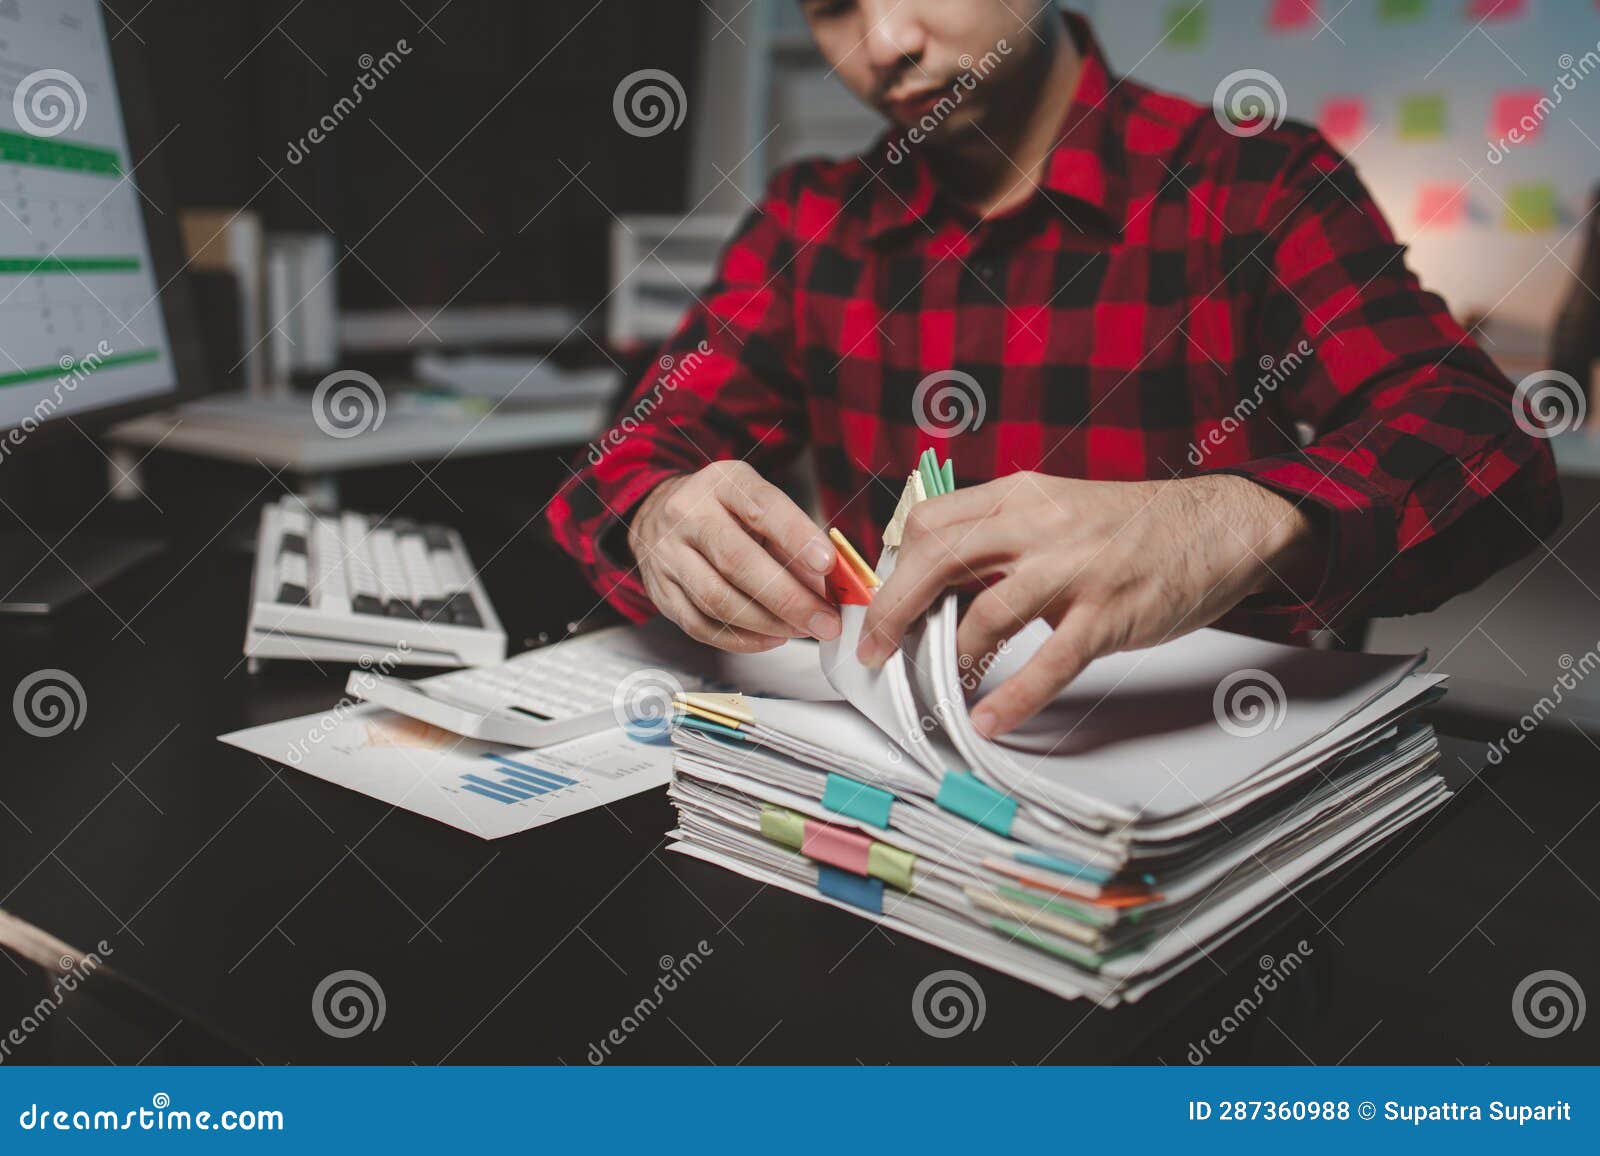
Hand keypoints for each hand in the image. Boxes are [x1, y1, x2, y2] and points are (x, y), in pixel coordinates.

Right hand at [628, 460, 841, 652]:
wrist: (659, 514)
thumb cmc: (724, 510)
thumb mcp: (758, 504)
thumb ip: (791, 540)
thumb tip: (826, 586)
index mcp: (722, 483)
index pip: (761, 507)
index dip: (796, 536)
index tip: (827, 564)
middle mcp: (688, 514)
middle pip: (737, 561)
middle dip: (788, 598)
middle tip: (824, 620)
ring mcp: (668, 555)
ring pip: (717, 599)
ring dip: (767, 623)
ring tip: (801, 630)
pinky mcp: (660, 592)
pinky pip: (700, 625)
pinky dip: (741, 639)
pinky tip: (770, 638)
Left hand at [857, 472, 1319, 735]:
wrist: (1219, 525)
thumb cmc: (1132, 526)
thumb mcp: (1056, 508)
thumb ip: (1000, 535)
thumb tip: (939, 581)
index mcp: (1019, 494)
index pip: (930, 520)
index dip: (894, 563)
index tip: (881, 599)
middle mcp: (1039, 524)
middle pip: (938, 558)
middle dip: (894, 609)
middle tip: (875, 649)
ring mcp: (1075, 569)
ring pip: (986, 612)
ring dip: (951, 656)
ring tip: (937, 688)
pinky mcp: (1108, 614)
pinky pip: (1050, 662)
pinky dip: (1013, 697)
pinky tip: (989, 720)